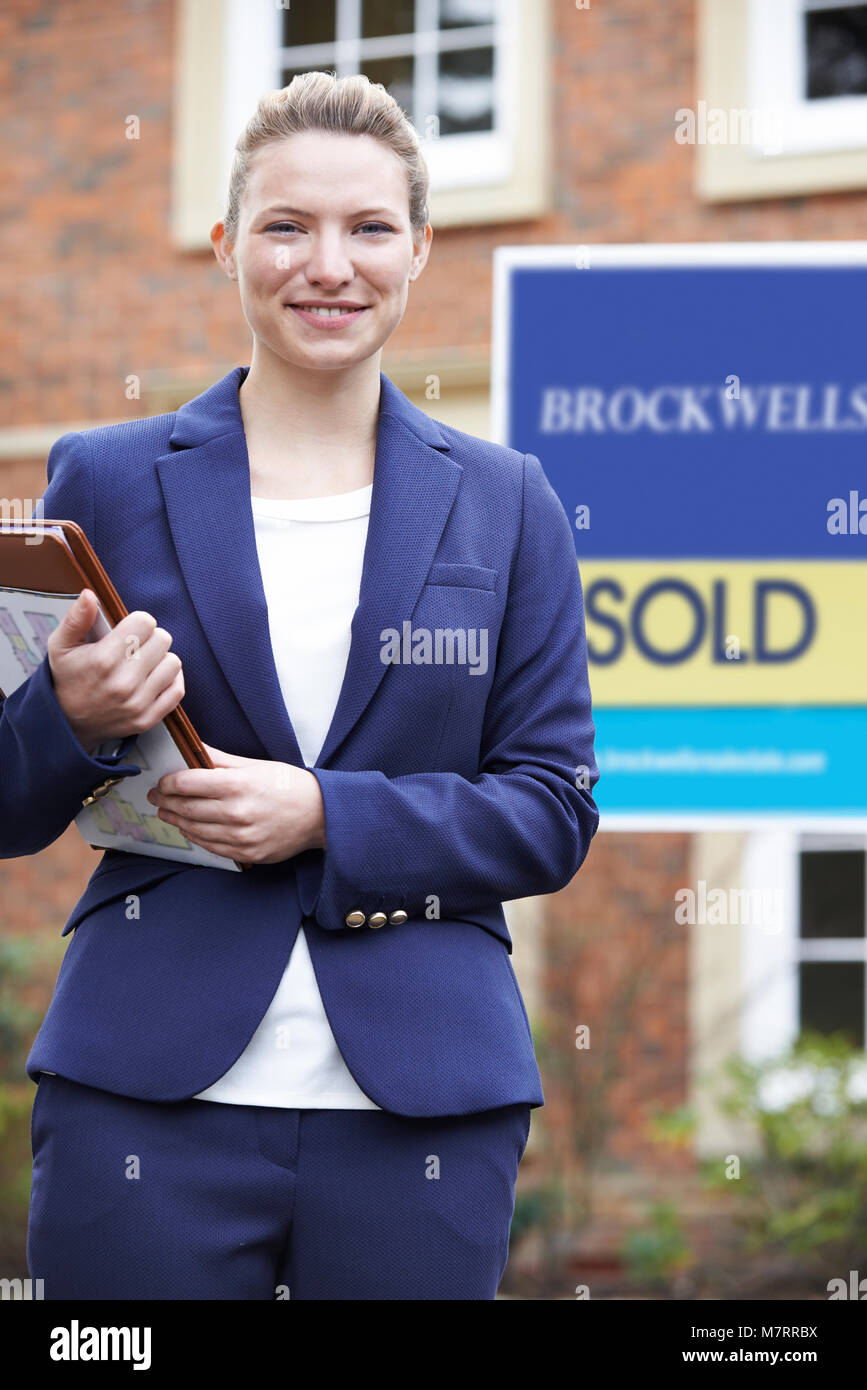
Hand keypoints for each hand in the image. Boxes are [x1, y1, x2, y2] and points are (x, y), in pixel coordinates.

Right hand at [48, 590, 183, 754]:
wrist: (67, 723)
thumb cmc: (67, 678)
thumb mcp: (60, 646)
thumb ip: (76, 618)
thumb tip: (90, 595)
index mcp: (103, 660)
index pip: (145, 622)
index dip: (138, 621)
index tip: (128, 630)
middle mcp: (123, 682)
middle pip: (163, 639)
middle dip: (150, 638)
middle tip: (135, 646)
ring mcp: (137, 703)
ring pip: (173, 662)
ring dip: (161, 659)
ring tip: (143, 662)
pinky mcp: (148, 718)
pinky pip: (178, 689)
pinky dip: (170, 680)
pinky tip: (153, 677)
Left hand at [146, 743, 325, 864]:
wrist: (320, 815)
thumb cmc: (288, 785)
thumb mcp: (254, 764)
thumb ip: (219, 758)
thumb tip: (191, 748)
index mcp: (237, 785)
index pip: (186, 784)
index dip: (168, 783)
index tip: (162, 782)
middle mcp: (236, 813)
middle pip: (185, 808)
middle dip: (165, 802)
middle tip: (156, 797)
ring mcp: (240, 837)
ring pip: (193, 830)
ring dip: (175, 820)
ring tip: (167, 813)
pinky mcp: (245, 854)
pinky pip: (209, 846)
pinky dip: (194, 836)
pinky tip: (189, 828)